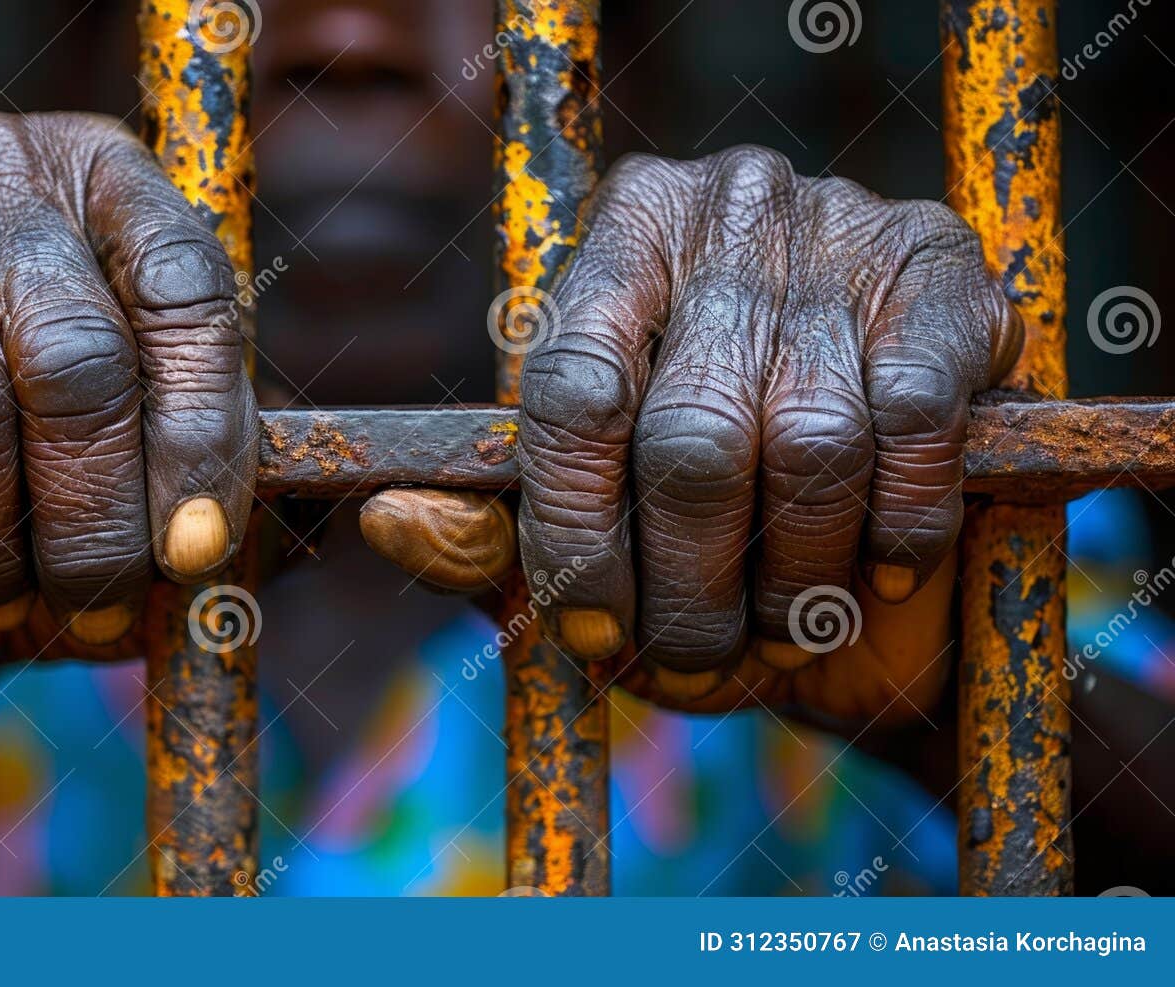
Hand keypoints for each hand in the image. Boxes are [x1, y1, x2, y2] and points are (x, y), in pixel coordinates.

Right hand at [0, 112, 257, 659]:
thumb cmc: (44, 408)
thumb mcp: (144, 401)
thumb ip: (204, 450)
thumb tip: (203, 552)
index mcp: (117, 185)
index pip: (184, 290)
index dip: (200, 431)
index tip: (194, 548)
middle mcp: (11, 179)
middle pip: (76, 363)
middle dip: (93, 518)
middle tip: (100, 610)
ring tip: (7, 601)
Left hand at [363, 145, 1019, 722]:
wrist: (876, 511)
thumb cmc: (707, 518)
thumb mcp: (591, 533)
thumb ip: (487, 534)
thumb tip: (387, 523)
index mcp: (611, 244)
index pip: (569, 394)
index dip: (576, 534)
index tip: (591, 632)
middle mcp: (721, 210)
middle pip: (688, 436)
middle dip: (689, 586)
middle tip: (693, 660)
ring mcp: (839, 229)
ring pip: (808, 445)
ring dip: (796, 578)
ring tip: (784, 627)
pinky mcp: (946, 277)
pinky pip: (910, 426)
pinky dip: (894, 527)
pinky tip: (878, 570)